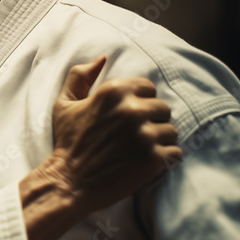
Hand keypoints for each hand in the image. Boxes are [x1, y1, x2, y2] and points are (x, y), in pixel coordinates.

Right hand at [20, 56, 181, 239]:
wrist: (69, 182)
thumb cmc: (67, 142)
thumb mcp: (64, 104)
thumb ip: (79, 76)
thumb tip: (102, 58)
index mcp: (113, 91)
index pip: (148, 88)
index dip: (139, 102)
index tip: (127, 118)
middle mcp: (131, 110)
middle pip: (163, 109)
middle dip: (151, 121)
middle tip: (133, 137)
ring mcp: (145, 135)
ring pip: (171, 131)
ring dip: (159, 141)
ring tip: (138, 150)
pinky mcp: (154, 159)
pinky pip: (176, 152)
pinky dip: (164, 159)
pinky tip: (145, 162)